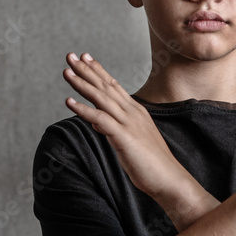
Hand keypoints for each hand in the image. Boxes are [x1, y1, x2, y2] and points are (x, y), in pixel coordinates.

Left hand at [62, 52, 197, 208]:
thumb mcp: (129, 140)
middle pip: (105, 86)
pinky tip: (68, 102)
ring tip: (66, 72)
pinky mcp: (124, 137)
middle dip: (86, 70)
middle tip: (70, 56)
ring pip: (101, 98)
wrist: (169, 179)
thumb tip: (97, 121)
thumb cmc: (151, 163)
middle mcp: (132, 112)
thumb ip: (113, 128)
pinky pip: (100, 119)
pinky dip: (83, 109)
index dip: (98, 71)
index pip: (114, 85)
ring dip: (82, 84)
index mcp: (135, 111)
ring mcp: (128, 123)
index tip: (85, 58)